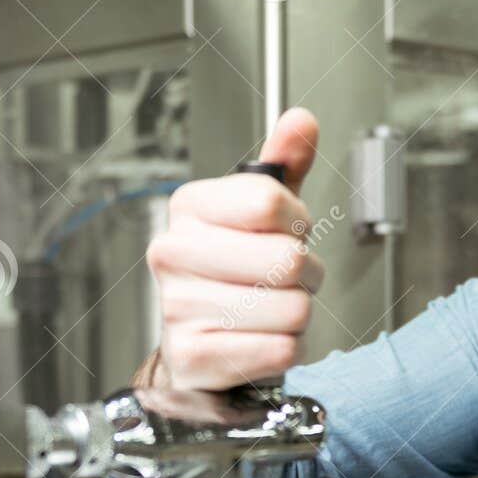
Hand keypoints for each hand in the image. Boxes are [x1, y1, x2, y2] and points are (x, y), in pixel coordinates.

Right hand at [135, 107, 323, 390]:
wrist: (201, 346)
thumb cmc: (234, 274)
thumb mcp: (261, 214)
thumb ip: (285, 166)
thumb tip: (302, 121)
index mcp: (189, 207)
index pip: (270, 201)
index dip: (297, 222)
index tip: (284, 232)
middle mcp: (172, 253)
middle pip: (288, 260)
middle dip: (305, 275)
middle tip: (280, 281)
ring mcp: (177, 307)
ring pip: (293, 308)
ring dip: (297, 315)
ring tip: (267, 311)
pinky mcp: (193, 356)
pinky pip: (281, 349)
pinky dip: (285, 348)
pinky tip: (258, 339)